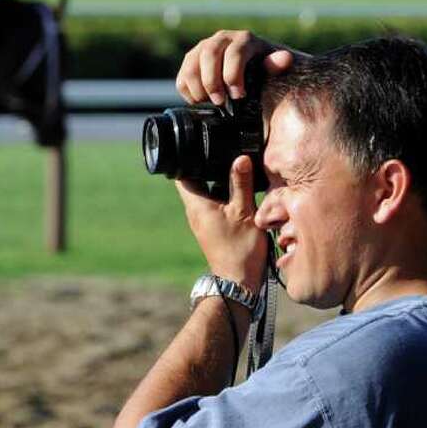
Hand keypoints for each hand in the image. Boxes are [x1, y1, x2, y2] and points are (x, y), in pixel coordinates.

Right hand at [176, 29, 295, 104]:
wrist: (251, 67)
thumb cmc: (262, 70)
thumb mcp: (272, 68)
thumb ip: (276, 65)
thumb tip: (284, 59)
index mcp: (243, 39)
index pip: (234, 53)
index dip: (233, 76)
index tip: (238, 96)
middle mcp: (221, 38)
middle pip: (208, 56)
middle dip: (212, 82)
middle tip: (220, 102)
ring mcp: (203, 47)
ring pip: (191, 65)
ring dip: (197, 88)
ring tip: (209, 103)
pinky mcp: (191, 60)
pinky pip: (183, 76)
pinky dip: (188, 91)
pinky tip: (201, 100)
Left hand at [177, 154, 266, 293]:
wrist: (238, 282)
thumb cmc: (239, 250)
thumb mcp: (244, 212)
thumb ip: (241, 184)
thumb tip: (240, 158)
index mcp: (197, 205)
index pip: (181, 175)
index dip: (187, 158)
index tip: (199, 145)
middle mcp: (196, 212)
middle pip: (195, 181)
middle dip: (207, 166)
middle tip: (222, 152)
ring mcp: (204, 220)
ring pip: (207, 192)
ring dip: (218, 180)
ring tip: (234, 167)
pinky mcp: (214, 227)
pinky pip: (216, 203)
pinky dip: (225, 194)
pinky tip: (240, 189)